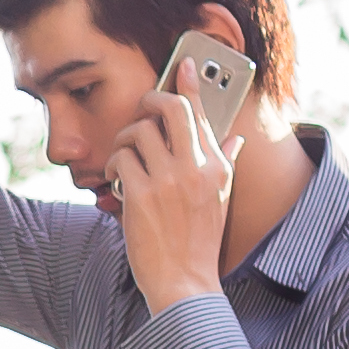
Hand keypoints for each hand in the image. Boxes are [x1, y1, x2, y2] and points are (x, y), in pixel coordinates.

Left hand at [105, 77, 238, 313]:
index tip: (182, 65)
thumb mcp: (220, 199)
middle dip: (149, 101)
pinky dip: (113, 166)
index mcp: (217, 165)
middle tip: (140, 112)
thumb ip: (225, 162)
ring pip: (138, 131)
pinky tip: (116, 181)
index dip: (190, 84)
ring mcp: (169, 180)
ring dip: (124, 141)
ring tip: (124, 160)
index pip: (203, 113)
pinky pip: (120, 159)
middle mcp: (197, 167)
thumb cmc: (198, 242)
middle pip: (170, 108)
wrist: (185, 282)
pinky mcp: (142, 195)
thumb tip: (234, 137)